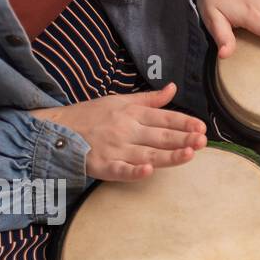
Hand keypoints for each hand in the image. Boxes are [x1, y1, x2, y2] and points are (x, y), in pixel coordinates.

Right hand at [30, 83, 207, 180]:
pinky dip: (134, 170)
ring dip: (168, 155)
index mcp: (131, 114)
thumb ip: (149, 99)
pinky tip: (148, 170)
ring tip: (189, 154)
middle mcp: (126, 130)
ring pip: (147, 153)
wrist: (56, 129)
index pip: (163, 118)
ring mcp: (115, 148)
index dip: (183, 123)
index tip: (202, 127)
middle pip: (159, 136)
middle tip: (203, 141)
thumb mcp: (119, 101)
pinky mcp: (103, 165)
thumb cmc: (90, 116)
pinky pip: (121, 169)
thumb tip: (173, 88)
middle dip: (183, 138)